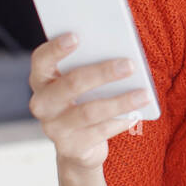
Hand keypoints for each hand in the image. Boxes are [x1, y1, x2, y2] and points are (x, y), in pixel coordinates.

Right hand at [27, 33, 147, 175]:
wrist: (78, 148)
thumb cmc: (84, 102)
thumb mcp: (83, 84)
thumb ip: (91, 66)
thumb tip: (121, 54)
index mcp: (41, 80)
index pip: (41, 60)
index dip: (56, 48)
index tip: (77, 36)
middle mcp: (41, 104)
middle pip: (71, 84)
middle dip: (102, 73)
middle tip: (129, 65)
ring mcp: (53, 128)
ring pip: (90, 111)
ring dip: (120, 101)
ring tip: (144, 94)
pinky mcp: (70, 148)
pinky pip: (100, 132)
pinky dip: (121, 121)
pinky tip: (137, 114)